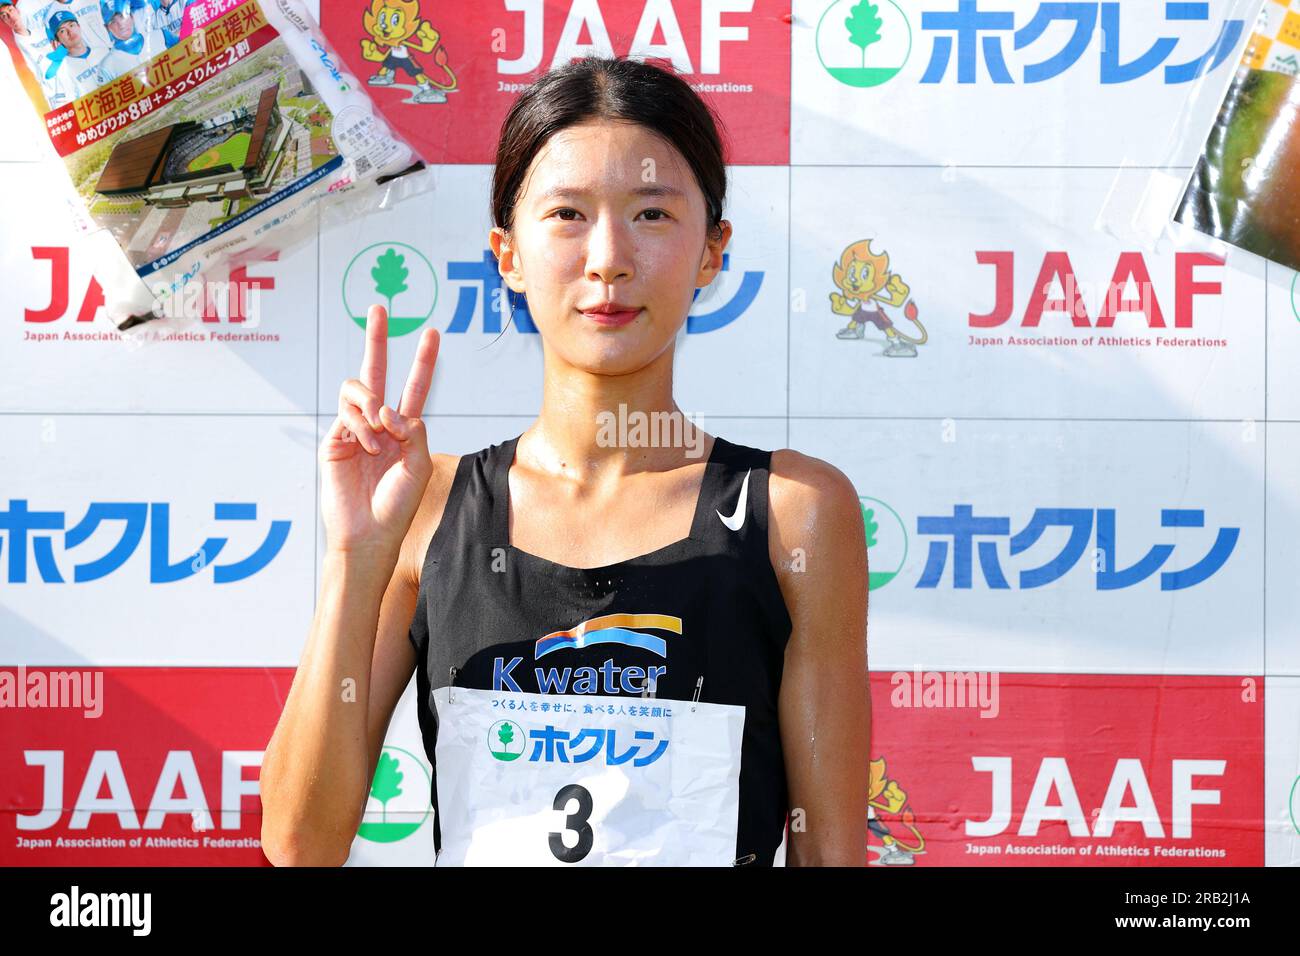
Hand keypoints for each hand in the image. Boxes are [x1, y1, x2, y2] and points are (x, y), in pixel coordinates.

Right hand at [320, 305, 439, 559]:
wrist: (368, 532)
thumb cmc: (397, 505)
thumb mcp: (418, 466)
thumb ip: (414, 432)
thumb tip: (391, 409)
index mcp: (405, 429)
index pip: (414, 387)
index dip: (423, 361)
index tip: (432, 333)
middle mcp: (379, 423)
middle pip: (376, 371)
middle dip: (377, 339)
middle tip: (379, 307)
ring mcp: (354, 428)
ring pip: (358, 390)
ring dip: (371, 405)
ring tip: (380, 434)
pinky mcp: (335, 438)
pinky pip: (348, 413)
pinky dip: (362, 424)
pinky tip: (368, 445)